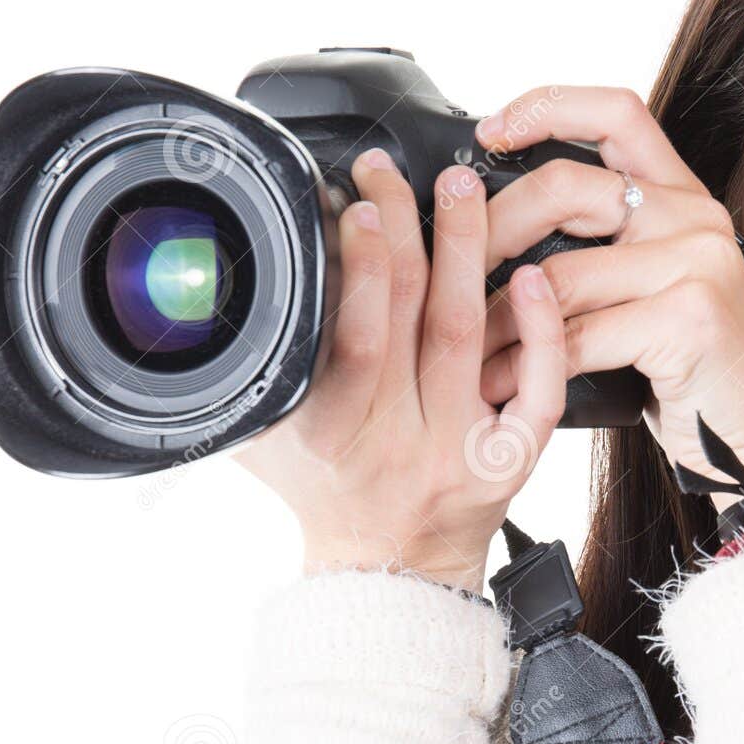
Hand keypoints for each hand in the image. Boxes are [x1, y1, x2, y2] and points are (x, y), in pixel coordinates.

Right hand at [235, 149, 568, 589]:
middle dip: (407, 231)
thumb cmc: (325, 495)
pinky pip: (539, 391)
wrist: (390, 571)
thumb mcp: (263, 441)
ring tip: (462, 189)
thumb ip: (244, 377)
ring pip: (471, 333)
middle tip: (401, 172)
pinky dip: (540, 332)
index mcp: (335, 434)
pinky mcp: (512, 459)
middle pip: (414, 316)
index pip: (353, 335)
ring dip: (467, 251)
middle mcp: (402, 440)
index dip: (356, 264)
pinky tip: (532, 276)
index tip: (353, 201)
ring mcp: (462, 449)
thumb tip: (203, 300)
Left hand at [476, 86, 743, 541]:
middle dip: (491, 229)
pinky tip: (499, 383)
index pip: (616, 113)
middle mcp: (694, 216)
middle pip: (567, 186)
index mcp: (681, 197)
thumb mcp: (656, 287)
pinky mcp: (688, 317)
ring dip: (496, 318)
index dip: (548, 106)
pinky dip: (527, 364)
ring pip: (559, 273)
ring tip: (462, 347)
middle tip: (449, 268)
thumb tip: (508, 226)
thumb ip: (606, 247)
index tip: (490, 130)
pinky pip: (579, 334)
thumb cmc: (698, 369)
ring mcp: (696, 262)